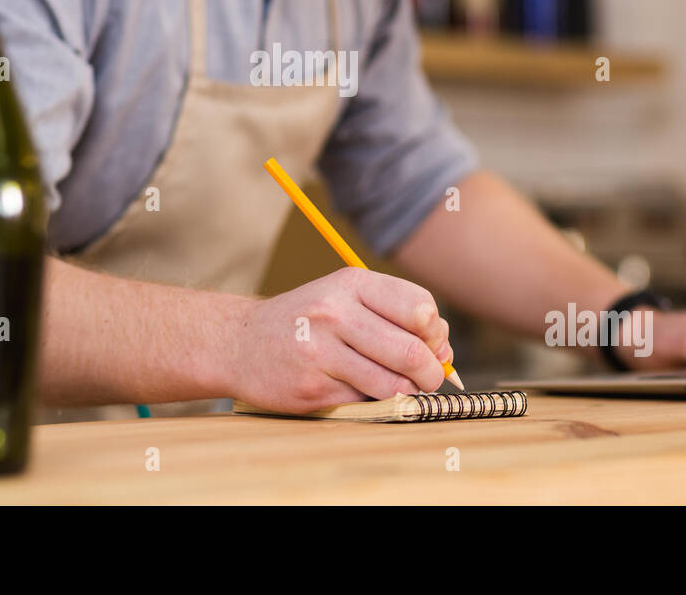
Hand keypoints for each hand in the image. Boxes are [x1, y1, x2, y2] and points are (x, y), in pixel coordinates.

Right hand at [229, 267, 453, 413]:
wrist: (239, 343)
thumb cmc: (307, 322)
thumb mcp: (346, 300)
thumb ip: (395, 318)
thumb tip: (446, 353)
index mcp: (350, 283)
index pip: (420, 308)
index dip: (437, 334)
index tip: (433, 346)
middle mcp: (335, 312)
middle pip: (412, 350)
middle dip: (432, 373)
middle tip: (429, 379)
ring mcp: (320, 351)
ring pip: (393, 383)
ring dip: (407, 392)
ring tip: (399, 387)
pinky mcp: (311, 387)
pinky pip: (366, 401)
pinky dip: (374, 401)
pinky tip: (359, 390)